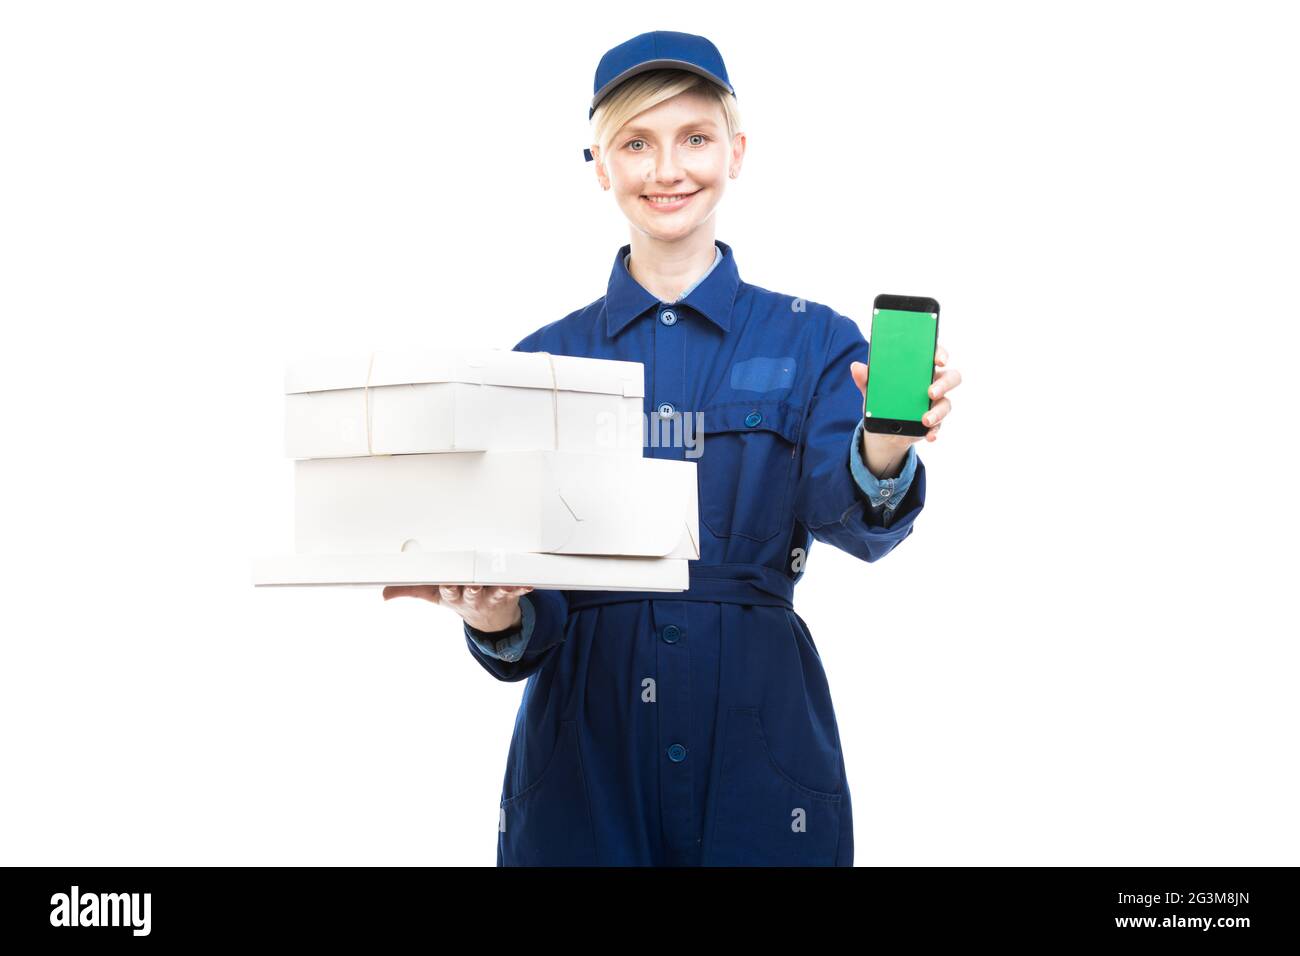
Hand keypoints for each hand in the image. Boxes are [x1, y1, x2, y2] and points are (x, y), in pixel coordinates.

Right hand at [382, 584, 533, 632]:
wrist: (489, 621)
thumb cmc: (459, 597)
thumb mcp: (433, 595)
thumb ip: (410, 590)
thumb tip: (384, 594)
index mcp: (453, 595)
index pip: (447, 590)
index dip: (447, 586)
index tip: (446, 580)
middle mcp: (472, 597)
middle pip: (471, 591)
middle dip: (472, 587)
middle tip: (474, 582)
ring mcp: (490, 596)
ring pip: (494, 591)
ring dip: (500, 588)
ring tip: (505, 584)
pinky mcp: (508, 595)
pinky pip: (516, 591)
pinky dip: (521, 588)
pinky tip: (527, 584)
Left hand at [850, 344, 960, 476]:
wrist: (883, 429)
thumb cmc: (884, 400)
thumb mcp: (872, 390)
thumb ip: (866, 378)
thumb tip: (856, 367)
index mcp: (921, 369)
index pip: (936, 355)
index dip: (941, 354)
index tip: (939, 359)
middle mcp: (934, 384)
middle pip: (951, 378)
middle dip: (944, 384)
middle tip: (930, 392)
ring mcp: (936, 404)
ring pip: (946, 403)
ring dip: (938, 412)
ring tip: (925, 420)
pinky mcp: (934, 422)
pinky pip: (939, 426)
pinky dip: (935, 431)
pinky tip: (929, 436)